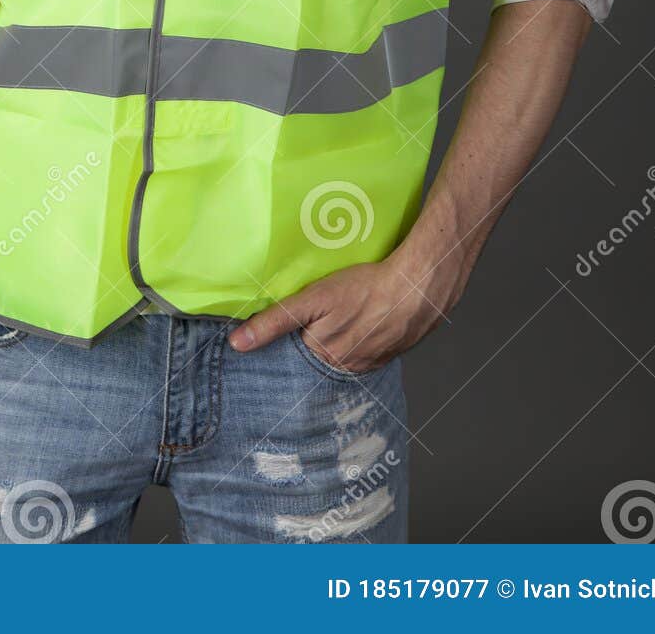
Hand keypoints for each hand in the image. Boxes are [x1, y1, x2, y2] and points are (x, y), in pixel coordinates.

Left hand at [227, 243, 467, 373]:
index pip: (289, 354)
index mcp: (320, 354)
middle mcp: (340, 366)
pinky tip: (360, 324)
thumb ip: (274, 322)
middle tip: (319, 315)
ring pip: (336, 355)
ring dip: (334, 341)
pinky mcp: (383, 358)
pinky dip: (356, 342)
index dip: (283, 342)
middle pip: (312, 354)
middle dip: (309, 339)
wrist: (418, 289)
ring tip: (342, 316)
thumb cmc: (365, 288)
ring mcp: (364, 364)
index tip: (277, 334)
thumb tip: (236, 345)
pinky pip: (359, 355)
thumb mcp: (313, 299)